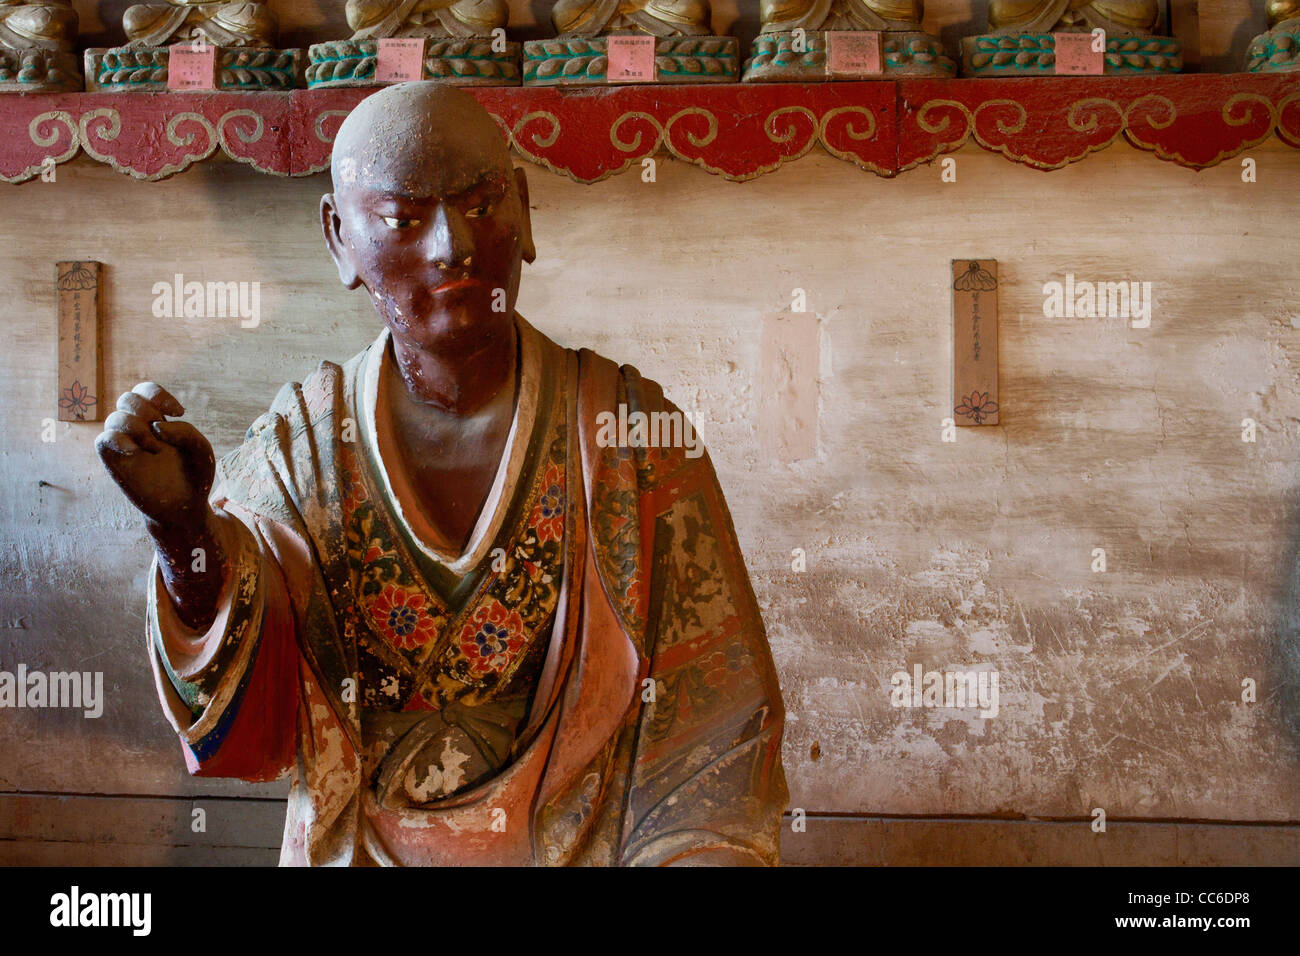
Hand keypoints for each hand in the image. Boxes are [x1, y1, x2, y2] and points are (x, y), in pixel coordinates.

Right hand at [95, 382, 215, 533]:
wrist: (185, 508)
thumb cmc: (194, 477)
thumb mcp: (201, 451)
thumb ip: (186, 432)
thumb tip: (156, 426)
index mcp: (158, 421)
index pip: (144, 391)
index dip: (157, 393)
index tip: (178, 412)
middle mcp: (138, 430)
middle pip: (127, 399)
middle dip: (146, 408)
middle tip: (162, 433)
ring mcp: (126, 446)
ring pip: (114, 417)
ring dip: (137, 428)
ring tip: (156, 450)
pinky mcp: (115, 464)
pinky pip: (102, 440)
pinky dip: (117, 439)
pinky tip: (135, 451)